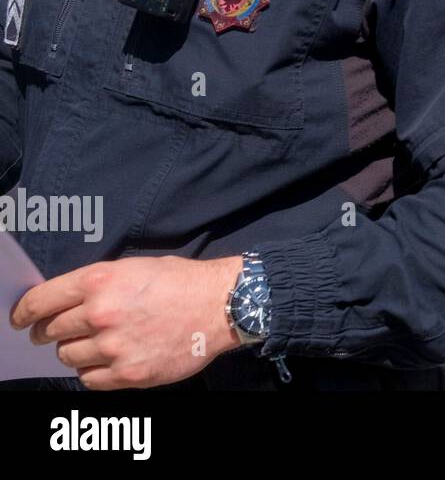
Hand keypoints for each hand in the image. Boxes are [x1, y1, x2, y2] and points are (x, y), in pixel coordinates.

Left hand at [10, 255, 243, 389]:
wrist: (222, 305)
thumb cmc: (182, 281)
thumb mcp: (134, 267)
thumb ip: (97, 285)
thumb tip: (65, 303)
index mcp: (99, 282)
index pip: (40, 301)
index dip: (23, 313)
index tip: (19, 320)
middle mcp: (100, 314)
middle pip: (50, 331)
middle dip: (50, 332)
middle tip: (62, 333)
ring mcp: (113, 347)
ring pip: (67, 357)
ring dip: (76, 351)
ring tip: (99, 344)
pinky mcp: (128, 374)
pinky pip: (89, 380)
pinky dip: (93, 372)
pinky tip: (110, 360)